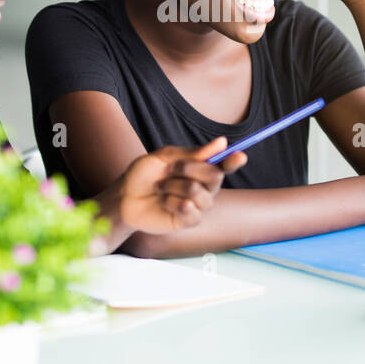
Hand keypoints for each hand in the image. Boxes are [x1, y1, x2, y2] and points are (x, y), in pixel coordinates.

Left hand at [112, 138, 247, 233]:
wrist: (125, 197)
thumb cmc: (144, 175)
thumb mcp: (164, 157)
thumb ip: (191, 153)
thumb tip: (221, 142)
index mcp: (200, 169)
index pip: (224, 166)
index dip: (233, 161)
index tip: (240, 156)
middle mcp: (204, 187)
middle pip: (215, 176)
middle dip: (189, 168)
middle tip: (170, 169)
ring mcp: (198, 205)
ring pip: (198, 192)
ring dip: (174, 187)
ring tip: (161, 189)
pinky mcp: (189, 221)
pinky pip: (191, 211)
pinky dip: (173, 203)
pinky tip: (165, 203)